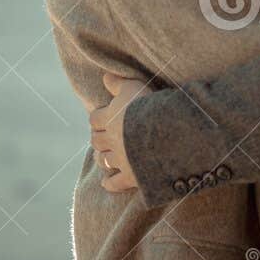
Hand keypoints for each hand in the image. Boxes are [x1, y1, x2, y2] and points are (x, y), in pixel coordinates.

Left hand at [89, 72, 147, 191]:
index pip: (95, 119)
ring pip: (104, 161)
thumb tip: (105, 76)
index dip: (98, 118)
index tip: (102, 117)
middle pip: (96, 141)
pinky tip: (107, 183)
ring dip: (103, 158)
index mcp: (110, 119)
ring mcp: (120, 160)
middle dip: (99, 139)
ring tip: (106, 156)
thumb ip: (118, 83)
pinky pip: (115, 183)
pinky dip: (110, 183)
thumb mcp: (134, 87)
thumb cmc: (149, 107)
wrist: (163, 132)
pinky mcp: (131, 176)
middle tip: (103, 137)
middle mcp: (111, 140)